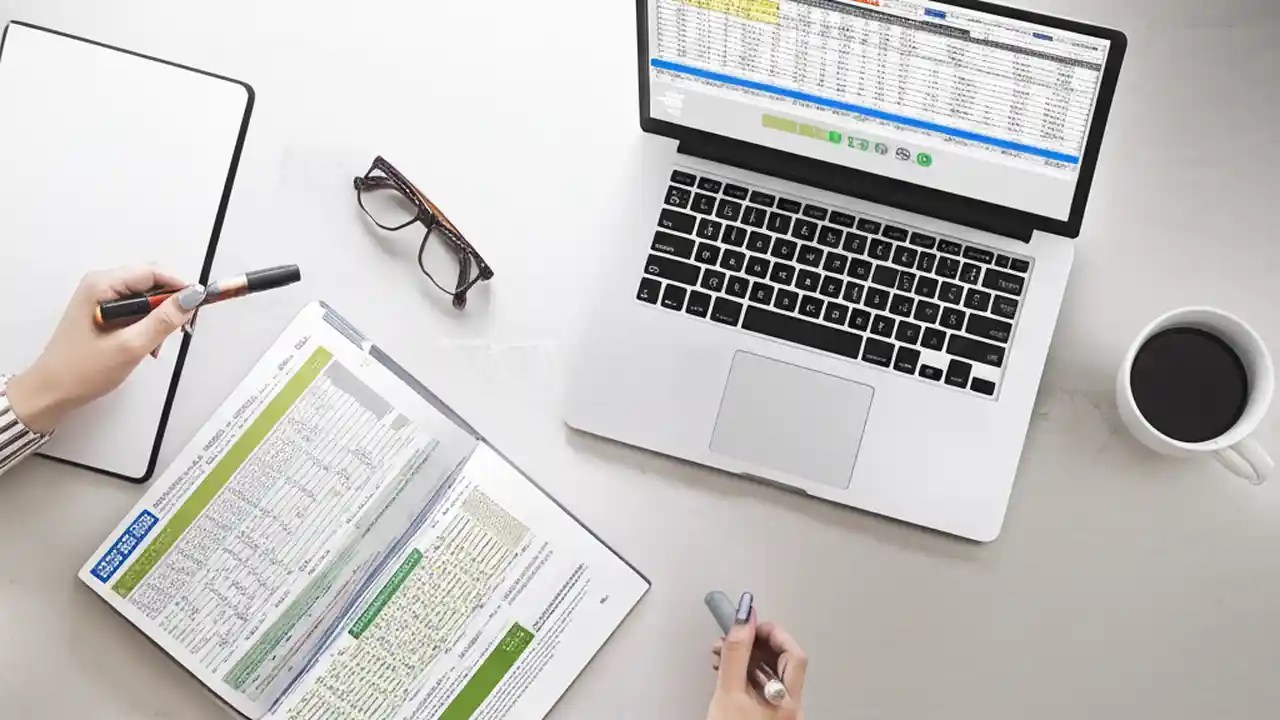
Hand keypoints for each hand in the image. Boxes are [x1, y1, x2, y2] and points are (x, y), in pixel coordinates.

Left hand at [6, 266, 202, 432]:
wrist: (52, 392)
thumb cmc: (84, 370)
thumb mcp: (131, 346)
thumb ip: (164, 320)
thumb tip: (193, 297)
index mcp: (102, 285)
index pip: (153, 272)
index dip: (180, 287)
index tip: (199, 306)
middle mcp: (100, 285)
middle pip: (150, 283)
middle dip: (170, 305)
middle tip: (181, 330)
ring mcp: (99, 298)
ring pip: (145, 298)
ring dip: (159, 319)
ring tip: (158, 345)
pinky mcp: (101, 312)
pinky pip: (134, 310)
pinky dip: (147, 325)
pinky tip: (146, 346)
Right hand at [707, 601, 806, 719]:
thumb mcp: (729, 692)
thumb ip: (737, 653)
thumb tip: (745, 618)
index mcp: (788, 700)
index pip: (793, 653)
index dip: (773, 633)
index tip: (749, 622)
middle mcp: (789, 706)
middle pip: (781, 661)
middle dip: (755, 643)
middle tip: (733, 635)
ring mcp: (779, 712)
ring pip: (768, 673)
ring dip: (746, 658)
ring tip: (722, 654)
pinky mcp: (766, 716)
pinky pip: (760, 686)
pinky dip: (744, 673)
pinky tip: (726, 672)